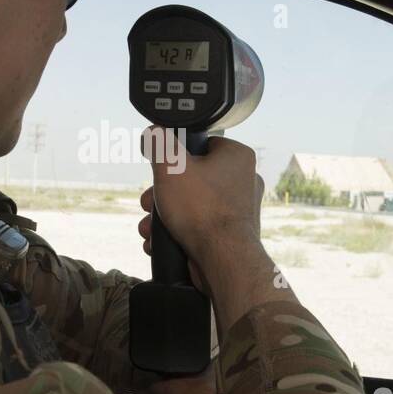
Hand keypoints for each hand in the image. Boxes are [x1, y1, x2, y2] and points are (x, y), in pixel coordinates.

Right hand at [138, 131, 291, 334]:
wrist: (222, 260)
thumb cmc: (202, 210)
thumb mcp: (170, 165)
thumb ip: (160, 143)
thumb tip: (154, 133)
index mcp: (237, 157)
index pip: (202, 144)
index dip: (176, 156)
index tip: (161, 169)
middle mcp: (244, 181)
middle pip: (192, 179)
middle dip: (162, 194)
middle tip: (148, 202)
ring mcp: (239, 210)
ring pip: (193, 205)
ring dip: (165, 216)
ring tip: (148, 227)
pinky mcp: (232, 235)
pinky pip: (200, 227)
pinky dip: (178, 233)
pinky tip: (160, 242)